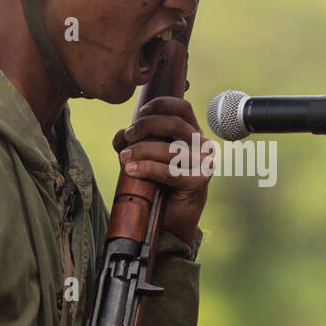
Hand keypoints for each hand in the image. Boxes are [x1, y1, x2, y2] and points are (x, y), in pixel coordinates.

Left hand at [112, 96, 212, 244]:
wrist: (172, 220)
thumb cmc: (159, 185)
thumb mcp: (143, 158)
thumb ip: (133, 143)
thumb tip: (122, 134)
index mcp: (192, 134)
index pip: (183, 108)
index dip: (161, 104)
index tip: (140, 112)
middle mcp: (202, 145)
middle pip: (175, 124)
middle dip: (147, 126)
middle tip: (128, 136)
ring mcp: (204, 163)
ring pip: (170, 149)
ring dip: (143, 150)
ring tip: (124, 158)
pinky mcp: (199, 182)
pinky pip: (170, 171)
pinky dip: (148, 169)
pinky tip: (131, 171)